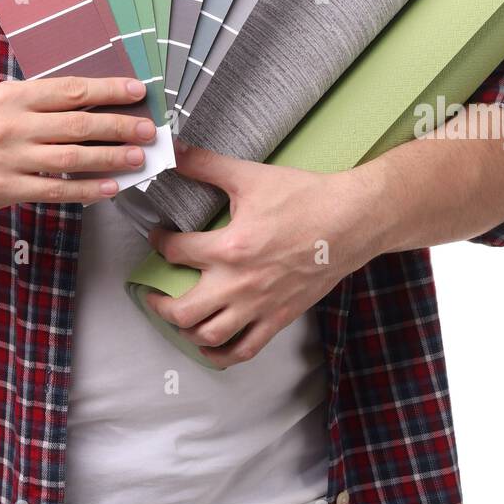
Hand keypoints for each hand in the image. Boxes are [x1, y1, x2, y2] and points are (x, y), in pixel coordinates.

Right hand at [0, 75, 157, 213]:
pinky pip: (54, 189)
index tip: (137, 91)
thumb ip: (39, 101)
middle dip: (118, 126)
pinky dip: (85, 189)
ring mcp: (8, 158)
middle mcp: (12, 124)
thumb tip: (91, 101)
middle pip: (76, 123)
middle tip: (148, 130)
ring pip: (70, 157)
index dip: (107, 90)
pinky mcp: (4, 188)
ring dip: (109, 158)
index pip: (69, 90)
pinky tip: (109, 188)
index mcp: (13, 96)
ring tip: (138, 158)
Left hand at [141, 141, 383, 367]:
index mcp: (230, 248)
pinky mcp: (279, 318)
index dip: (158, 242)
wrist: (351, 221)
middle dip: (159, 303)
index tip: (157, 236)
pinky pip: (244, 350)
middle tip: (152, 290)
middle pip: (183, 312)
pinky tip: (211, 346)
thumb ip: (206, 164)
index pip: (175, 252)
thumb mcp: (250, 176)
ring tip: (178, 316)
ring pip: (210, 337)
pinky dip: (222, 354)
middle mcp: (240, 285)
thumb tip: (175, 149)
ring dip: (186, 331)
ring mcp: (260, 307)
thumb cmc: (304, 197)